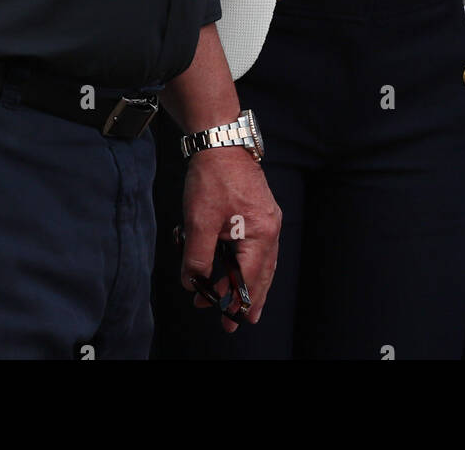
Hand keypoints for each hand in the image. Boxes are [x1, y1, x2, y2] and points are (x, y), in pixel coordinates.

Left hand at [180, 147, 280, 330]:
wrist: (220, 140)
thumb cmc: (212, 178)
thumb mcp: (199, 222)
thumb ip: (197, 257)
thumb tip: (193, 282)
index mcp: (260, 233)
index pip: (249, 277)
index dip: (234, 300)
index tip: (223, 319)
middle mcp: (270, 227)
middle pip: (262, 273)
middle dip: (248, 300)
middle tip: (238, 324)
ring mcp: (267, 217)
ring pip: (262, 261)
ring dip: (249, 283)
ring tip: (244, 304)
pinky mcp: (259, 209)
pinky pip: (259, 246)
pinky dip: (249, 263)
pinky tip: (241, 269)